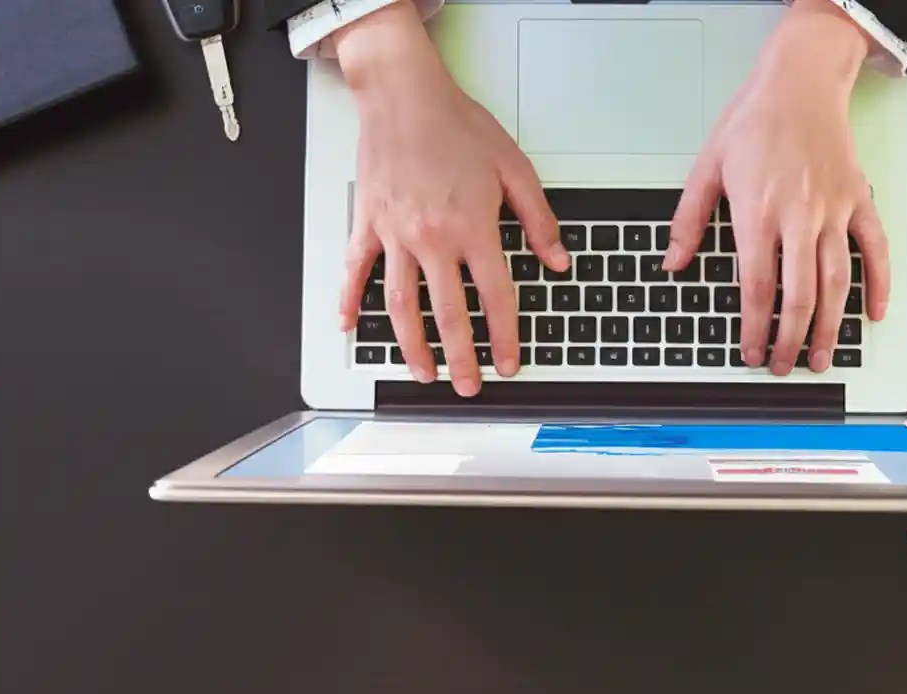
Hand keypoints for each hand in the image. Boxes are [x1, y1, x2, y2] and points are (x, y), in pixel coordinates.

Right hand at [334, 3, 567, 396]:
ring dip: (413, 346)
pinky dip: (351, 301)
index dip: (504, 336)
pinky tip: (349, 326)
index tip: (508, 363)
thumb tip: (557, 259)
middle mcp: (432, 239)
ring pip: (402, 305)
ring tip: (423, 373)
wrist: (403, 94)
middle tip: (467, 387)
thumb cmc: (456, 125)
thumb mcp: (514, 168)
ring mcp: (396, 235)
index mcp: (472, 227)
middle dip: (460, 357)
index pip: (494, 297)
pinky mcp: (369, 224)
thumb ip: (538, 219)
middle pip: (448, 314)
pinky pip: (357, 271)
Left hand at [664, 0, 890, 375]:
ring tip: (821, 355)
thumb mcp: (708, 165)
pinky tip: (874, 313)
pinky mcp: (858, 198)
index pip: (758, 286)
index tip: (752, 351)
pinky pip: (874, 248)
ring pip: (837, 280)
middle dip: (791, 338)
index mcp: (758, 211)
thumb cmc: (755, 119)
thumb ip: (689, 218)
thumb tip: (674, 261)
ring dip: (830, 324)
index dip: (756, 327)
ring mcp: (834, 209)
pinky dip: (879, 282)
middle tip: (785, 364)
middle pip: (799, 294)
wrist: (801, 80)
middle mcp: (799, 215)